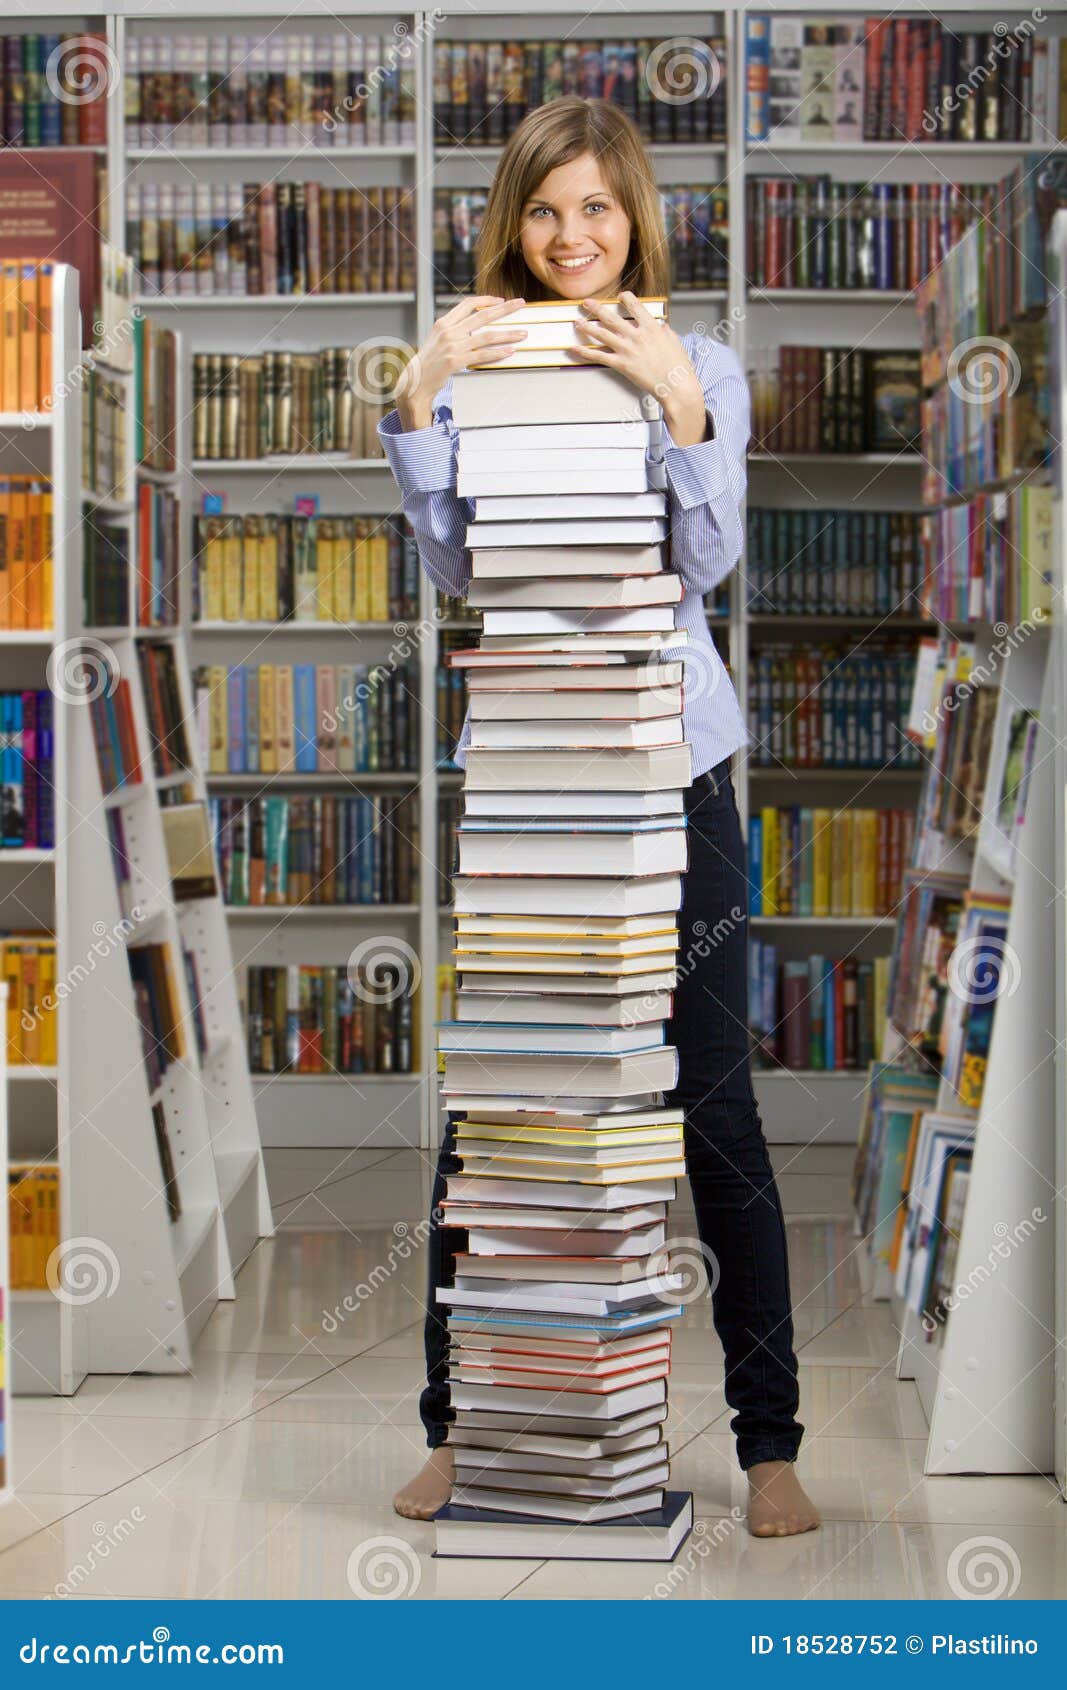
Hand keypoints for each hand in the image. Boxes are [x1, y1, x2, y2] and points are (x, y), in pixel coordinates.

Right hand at [395, 296, 527, 430]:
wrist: (415, 381)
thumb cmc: (428, 362)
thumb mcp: (437, 340)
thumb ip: (453, 330)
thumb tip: (472, 326)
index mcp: (444, 322)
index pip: (468, 304)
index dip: (486, 300)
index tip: (501, 300)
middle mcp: (449, 331)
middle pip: (483, 315)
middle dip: (505, 309)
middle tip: (520, 304)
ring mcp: (453, 346)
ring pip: (487, 336)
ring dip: (508, 334)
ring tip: (523, 333)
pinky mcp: (456, 361)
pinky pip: (483, 355)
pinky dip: (498, 353)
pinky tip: (510, 351)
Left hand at [573, 291, 708, 445]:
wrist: (676, 385)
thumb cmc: (678, 366)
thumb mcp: (674, 342)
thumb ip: (665, 332)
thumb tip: (662, 326)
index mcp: (651, 327)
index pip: (634, 305)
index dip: (625, 298)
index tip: (619, 296)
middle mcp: (637, 335)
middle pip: (612, 318)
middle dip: (596, 308)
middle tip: (587, 303)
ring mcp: (628, 350)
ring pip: (602, 335)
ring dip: (587, 327)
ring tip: (577, 322)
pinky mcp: (622, 365)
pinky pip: (599, 357)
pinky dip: (585, 352)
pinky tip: (576, 348)